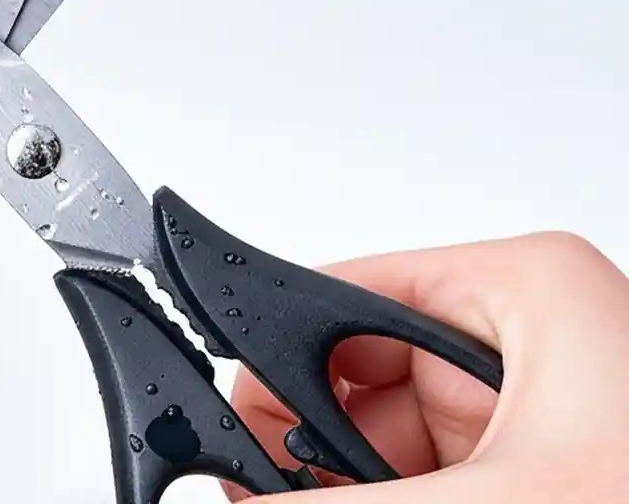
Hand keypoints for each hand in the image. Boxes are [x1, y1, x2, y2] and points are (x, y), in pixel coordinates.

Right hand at [228, 231, 628, 501]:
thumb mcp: (492, 500)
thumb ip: (342, 502)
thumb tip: (247, 498)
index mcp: (523, 290)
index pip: (344, 293)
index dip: (277, 359)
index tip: (238, 426)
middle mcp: (523, 334)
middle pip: (355, 373)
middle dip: (318, 445)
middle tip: (287, 497)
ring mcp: (529, 401)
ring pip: (384, 433)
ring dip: (355, 480)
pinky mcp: (534, 460)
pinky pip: (423, 471)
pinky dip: (394, 497)